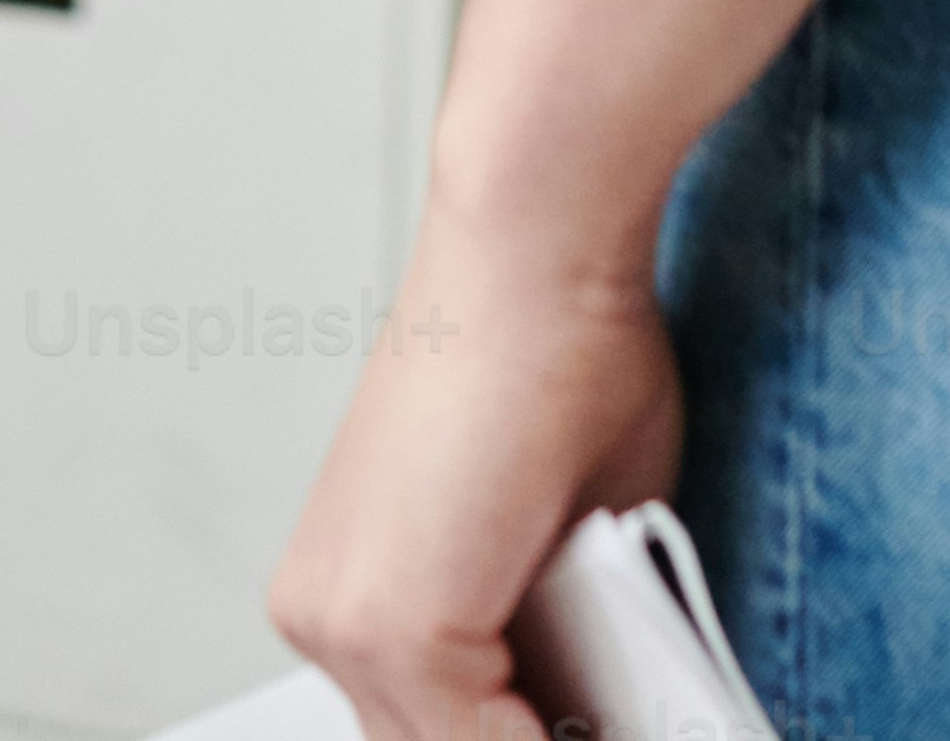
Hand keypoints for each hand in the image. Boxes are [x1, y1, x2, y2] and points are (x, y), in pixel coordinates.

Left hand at [265, 218, 683, 740]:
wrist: (536, 257)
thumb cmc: (562, 363)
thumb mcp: (560, 548)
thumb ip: (555, 644)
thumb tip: (595, 714)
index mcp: (342, 596)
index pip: (434, 734)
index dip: (521, 730)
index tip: (593, 718)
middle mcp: (320, 615)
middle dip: (537, 734)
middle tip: (622, 717)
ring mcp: (344, 623)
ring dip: (548, 734)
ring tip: (629, 710)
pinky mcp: (395, 623)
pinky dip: (559, 735)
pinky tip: (619, 720)